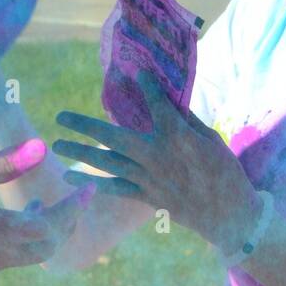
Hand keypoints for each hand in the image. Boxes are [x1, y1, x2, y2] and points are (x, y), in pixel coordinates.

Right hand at [0, 139, 92, 283]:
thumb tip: (41, 147)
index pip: (52, 228)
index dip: (73, 208)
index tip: (89, 188)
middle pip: (45, 248)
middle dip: (65, 223)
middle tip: (76, 197)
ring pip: (24, 255)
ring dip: (41, 231)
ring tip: (41, 201)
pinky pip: (4, 257)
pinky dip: (17, 238)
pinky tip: (2, 218)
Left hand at [53, 69, 260, 251]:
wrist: (229, 215)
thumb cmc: (225, 172)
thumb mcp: (211, 139)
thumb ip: (187, 119)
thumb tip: (169, 99)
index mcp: (177, 136)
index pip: (156, 103)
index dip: (145, 85)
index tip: (134, 71)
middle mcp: (156, 156)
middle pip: (112, 136)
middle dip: (84, 126)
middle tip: (60, 117)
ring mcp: (149, 178)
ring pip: (107, 163)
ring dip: (80, 153)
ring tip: (57, 144)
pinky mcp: (148, 196)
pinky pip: (116, 188)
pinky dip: (93, 184)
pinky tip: (73, 179)